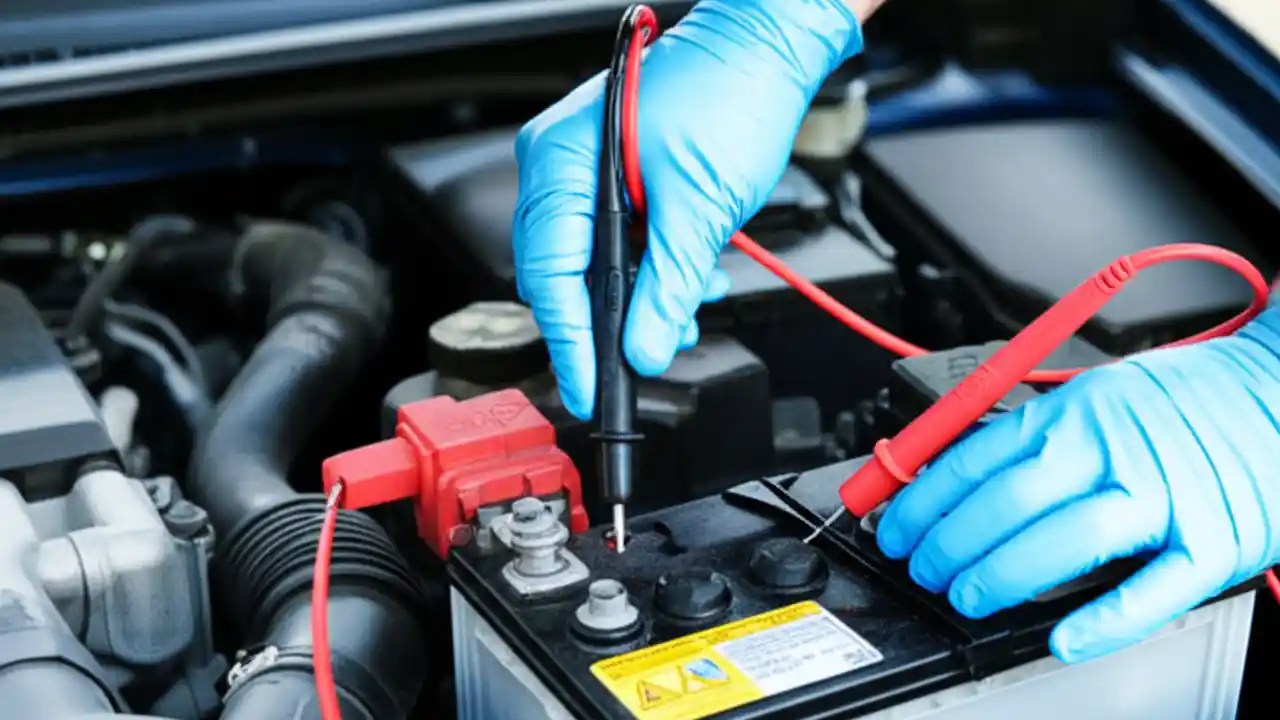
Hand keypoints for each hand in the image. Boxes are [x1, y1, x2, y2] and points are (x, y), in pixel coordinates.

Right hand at [513, 0, 864, 417]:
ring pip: (592, 264)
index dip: (571, 342)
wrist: (766, 49)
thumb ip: (668, 290)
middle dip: (608, 324)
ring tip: (682, 316)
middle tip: (640, 362)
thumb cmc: (731, 94)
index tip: (589, 389)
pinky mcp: (613, 175)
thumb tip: (644, 350)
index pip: (550, 273)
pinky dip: (647, 268)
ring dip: (638, 298)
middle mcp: (559, 165)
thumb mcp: (700, 209)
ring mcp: (583, 169)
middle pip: (563, 273)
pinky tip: (683, 282)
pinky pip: (613, 240)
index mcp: (562, 163)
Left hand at [876, 310, 1279, 662]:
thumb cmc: (1184, 402)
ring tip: (967, 598)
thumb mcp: (1099, 396)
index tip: (893, 530)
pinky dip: (1104, 619)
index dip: (922, 501)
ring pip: (1066, 540)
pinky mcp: (1214, 541)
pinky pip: (1153, 589)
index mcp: (1076, 410)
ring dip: (1003, 575)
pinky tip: (1062, 637)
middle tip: (923, 572)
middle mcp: (1113, 447)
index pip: (976, 458)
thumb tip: (948, 473)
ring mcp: (1165, 494)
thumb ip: (1035, 436)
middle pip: (1007, 501)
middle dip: (949, 544)